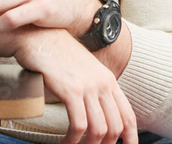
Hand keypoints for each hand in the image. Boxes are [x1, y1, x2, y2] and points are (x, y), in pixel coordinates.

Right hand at [15, 28, 136, 143]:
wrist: (40, 37)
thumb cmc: (58, 56)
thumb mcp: (84, 72)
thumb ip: (93, 90)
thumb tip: (97, 115)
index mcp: (109, 80)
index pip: (128, 116)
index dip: (131, 138)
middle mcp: (103, 84)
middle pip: (115, 127)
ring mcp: (88, 86)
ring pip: (99, 129)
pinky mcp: (71, 90)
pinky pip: (79, 125)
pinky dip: (72, 140)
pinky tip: (65, 143)